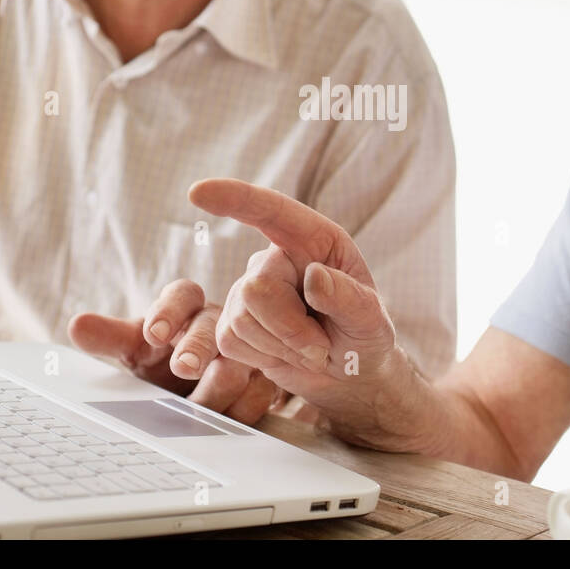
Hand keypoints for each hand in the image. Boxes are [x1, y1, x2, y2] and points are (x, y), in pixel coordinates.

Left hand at [68, 279, 278, 424]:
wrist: (192, 384)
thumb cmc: (162, 356)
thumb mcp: (133, 347)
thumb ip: (108, 337)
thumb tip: (76, 325)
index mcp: (186, 307)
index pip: (182, 294)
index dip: (169, 312)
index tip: (153, 333)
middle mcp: (218, 323)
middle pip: (214, 327)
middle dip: (198, 347)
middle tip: (183, 368)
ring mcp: (245, 350)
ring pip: (239, 364)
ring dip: (215, 389)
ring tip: (196, 408)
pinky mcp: (262, 379)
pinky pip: (258, 393)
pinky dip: (240, 409)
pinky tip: (226, 420)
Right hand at [189, 178, 415, 444]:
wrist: (348, 376)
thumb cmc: (364, 337)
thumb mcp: (370, 319)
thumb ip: (348, 298)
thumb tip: (314, 277)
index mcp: (313, 241)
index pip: (272, 212)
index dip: (235, 199)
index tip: (199, 192)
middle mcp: (277, 258)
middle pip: (255, 289)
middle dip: (290, 329)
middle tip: (321, 348)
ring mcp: (250, 289)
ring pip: (241, 319)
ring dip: (280, 347)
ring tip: (308, 350)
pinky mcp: (233, 321)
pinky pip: (229, 341)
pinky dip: (263, 358)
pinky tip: (285, 355)